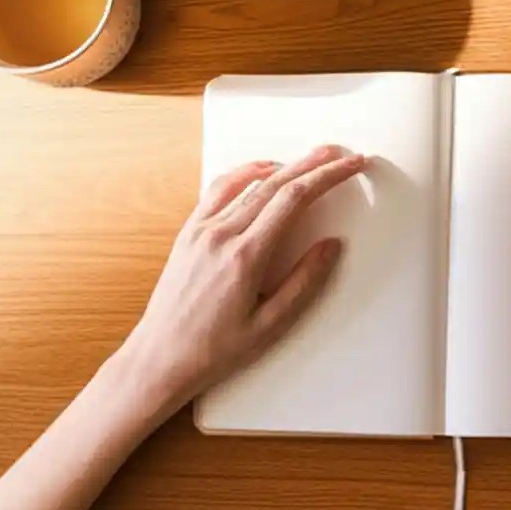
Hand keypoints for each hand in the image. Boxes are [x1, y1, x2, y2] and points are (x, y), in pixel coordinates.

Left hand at [118, 145, 365, 409]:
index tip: (350, 166)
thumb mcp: (270, 325)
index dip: (327, 177)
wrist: (160, 357)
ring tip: (307, 157)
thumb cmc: (214, 350)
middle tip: (339, 153)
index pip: (294, 199)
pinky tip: (260, 171)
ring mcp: (201, 230)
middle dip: (312, 164)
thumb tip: (331, 246)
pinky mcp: (188, 233)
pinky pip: (218, 190)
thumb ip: (304, 282)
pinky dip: (244, 174)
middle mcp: (221, 235)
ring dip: (282, 165)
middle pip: (275, 183)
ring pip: (247, 181)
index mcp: (246, 257)